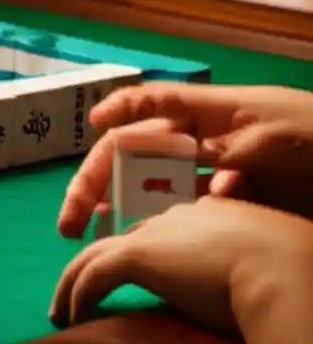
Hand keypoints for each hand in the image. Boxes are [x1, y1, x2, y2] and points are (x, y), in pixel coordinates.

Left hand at [50, 196, 312, 332]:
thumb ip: (243, 266)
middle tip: (82, 289)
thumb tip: (237, 287)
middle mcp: (178, 217)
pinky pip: (92, 276)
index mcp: (211, 215)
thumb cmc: (288, 274)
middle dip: (99, 262)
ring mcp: (155, 233)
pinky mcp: (137, 256)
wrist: (285, 270)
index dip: (145, 250)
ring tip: (62, 310)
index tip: (131, 271)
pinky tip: (70, 315)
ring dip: (73, 282)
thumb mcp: (263, 266)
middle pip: (125, 237)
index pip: (164, 230)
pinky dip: (76, 295)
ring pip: (96, 254)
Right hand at [57, 83, 312, 237]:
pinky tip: (142, 242)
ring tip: (94, 235)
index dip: (119, 108)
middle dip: (97, 183)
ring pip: (153, 189)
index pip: (152, 102)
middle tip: (72, 221)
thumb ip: (226, 154)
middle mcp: (206, 141)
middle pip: (136, 155)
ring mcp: (218, 174)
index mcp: (212, 113)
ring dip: (119, 209)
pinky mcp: (232, 206)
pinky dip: (160, 226)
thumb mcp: (270, 136)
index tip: (93, 124)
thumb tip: (195, 186)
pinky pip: (185, 214)